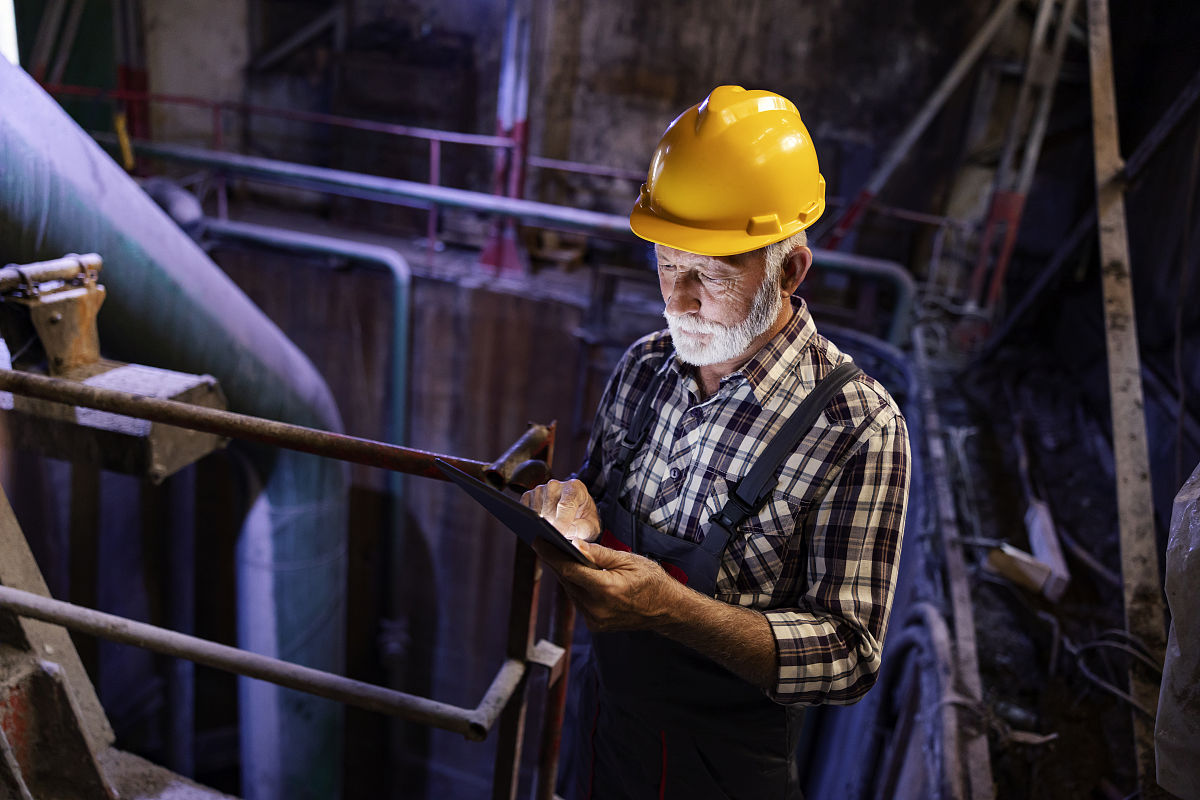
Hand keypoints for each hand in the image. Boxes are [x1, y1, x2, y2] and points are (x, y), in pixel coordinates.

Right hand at [520, 479, 600, 541]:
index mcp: (574, 488)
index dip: (561, 522)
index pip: (565, 505)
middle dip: (553, 526)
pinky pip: (526, 512)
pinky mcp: (528, 495)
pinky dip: (533, 521)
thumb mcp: (592, 526)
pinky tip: (543, 522)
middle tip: (561, 532)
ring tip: (554, 525)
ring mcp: (540, 489)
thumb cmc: (584, 517)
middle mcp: (555, 485)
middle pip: (548, 512)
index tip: (559, 535)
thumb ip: (582, 530)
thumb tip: (565, 532)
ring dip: (544, 524)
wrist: (576, 509)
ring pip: (536, 514)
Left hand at [531, 538, 680, 632]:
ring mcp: (596, 620)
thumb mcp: (628, 560)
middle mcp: (598, 608)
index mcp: (607, 590)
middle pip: (567, 581)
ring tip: (554, 554)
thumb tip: (574, 544)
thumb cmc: (651, 580)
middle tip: (543, 542)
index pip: (570, 570)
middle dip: (554, 561)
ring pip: (570, 591)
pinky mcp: (595, 625)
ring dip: (563, 574)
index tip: (537, 540)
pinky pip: (578, 601)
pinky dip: (575, 586)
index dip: (551, 554)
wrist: (667, 609)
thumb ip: (599, 554)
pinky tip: (572, 572)